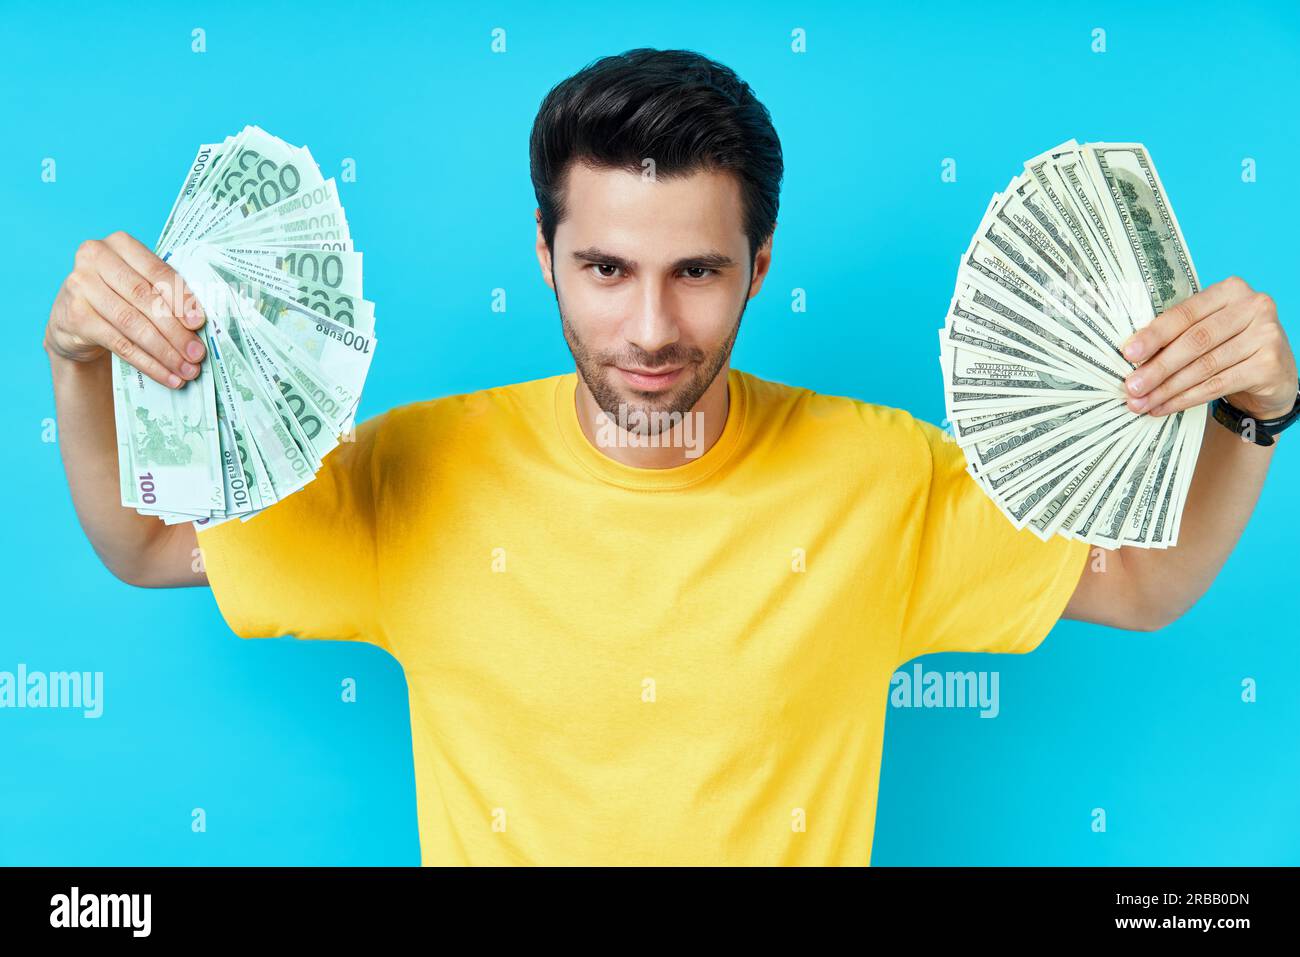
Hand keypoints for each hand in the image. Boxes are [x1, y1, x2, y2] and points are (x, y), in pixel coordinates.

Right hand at [44, 230, 206, 388]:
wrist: (74, 319)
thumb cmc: (120, 296)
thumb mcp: (140, 285)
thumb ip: (166, 293)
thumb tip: (200, 321)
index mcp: (120, 243)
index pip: (157, 271)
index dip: (181, 298)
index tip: (200, 322)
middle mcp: (95, 258)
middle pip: (146, 299)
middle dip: (176, 331)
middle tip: (198, 354)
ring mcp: (80, 286)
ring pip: (132, 324)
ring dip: (165, 352)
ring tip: (187, 370)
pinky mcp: (74, 316)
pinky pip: (119, 344)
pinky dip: (147, 363)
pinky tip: (167, 376)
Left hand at [1120, 275, 1296, 420]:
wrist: (1273, 374)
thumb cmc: (1230, 346)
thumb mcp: (1208, 331)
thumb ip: (1177, 334)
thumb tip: (1131, 355)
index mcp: (1230, 290)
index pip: (1185, 313)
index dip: (1154, 335)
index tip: (1128, 354)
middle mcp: (1253, 307)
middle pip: (1194, 341)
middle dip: (1158, 367)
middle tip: (1132, 387)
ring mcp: (1266, 335)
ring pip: (1204, 366)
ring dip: (1167, 388)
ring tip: (1142, 403)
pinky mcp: (1269, 365)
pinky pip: (1218, 385)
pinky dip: (1186, 399)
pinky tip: (1165, 407)